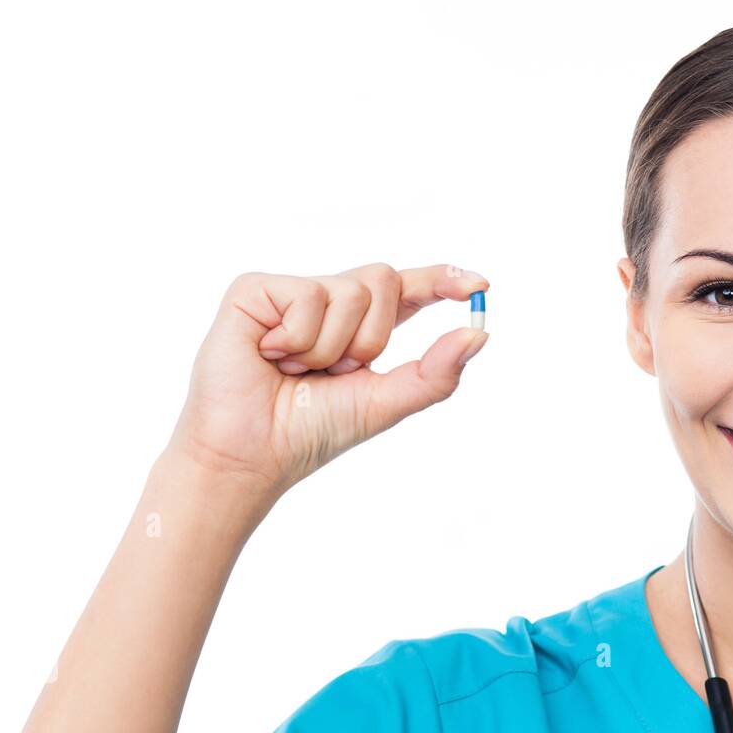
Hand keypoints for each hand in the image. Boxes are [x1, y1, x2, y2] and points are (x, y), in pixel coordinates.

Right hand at [165, 262, 488, 499]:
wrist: (251, 453)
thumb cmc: (310, 432)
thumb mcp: (385, 403)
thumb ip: (435, 373)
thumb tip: (479, 335)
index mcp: (363, 328)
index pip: (411, 291)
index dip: (444, 280)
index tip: (481, 286)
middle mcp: (330, 302)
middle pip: (384, 280)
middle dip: (370, 337)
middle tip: (334, 372)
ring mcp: (293, 292)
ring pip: (349, 289)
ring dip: (331, 346)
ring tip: (295, 369)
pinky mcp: (256, 289)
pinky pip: (308, 295)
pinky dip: (298, 338)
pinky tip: (269, 355)